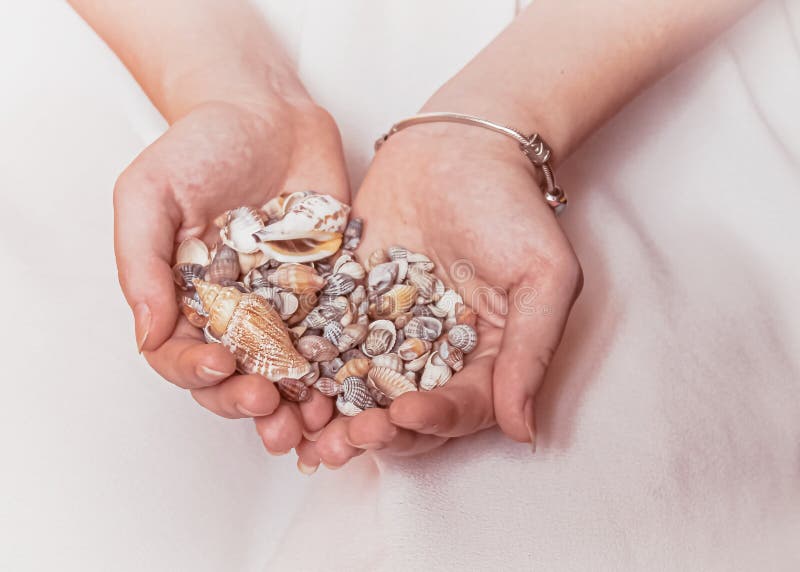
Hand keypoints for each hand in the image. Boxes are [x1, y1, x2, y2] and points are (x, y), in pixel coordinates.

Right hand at [114, 98, 346, 452]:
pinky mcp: (330, 296)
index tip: (219, 367)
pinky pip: (336, 341)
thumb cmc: (200, 145)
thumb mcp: (149, 193)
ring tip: (313, 423)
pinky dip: (341, 370)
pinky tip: (350, 387)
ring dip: (297, 405)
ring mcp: (284, 309)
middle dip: (248, 400)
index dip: (195, 372)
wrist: (268, 113)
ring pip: (287, 374)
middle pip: (235, 378)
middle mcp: (233, 315)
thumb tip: (146, 335)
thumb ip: (141, 263)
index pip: (180, 356)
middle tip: (269, 405)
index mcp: (183, 301)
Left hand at [300, 121, 581, 468]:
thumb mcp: (543, 276)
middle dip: (376, 432)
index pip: (459, 407)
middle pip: (403, 413)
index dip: (433, 421)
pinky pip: (323, 343)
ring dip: (332, 417)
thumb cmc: (511, 206)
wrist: (456, 145)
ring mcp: (385, 331)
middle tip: (349, 438)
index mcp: (484, 358)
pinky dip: (304, 368)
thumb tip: (523, 430)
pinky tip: (281, 383)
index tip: (406, 415)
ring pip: (358, 389)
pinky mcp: (346, 304)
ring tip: (306, 429)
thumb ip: (531, 350)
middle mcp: (432, 354)